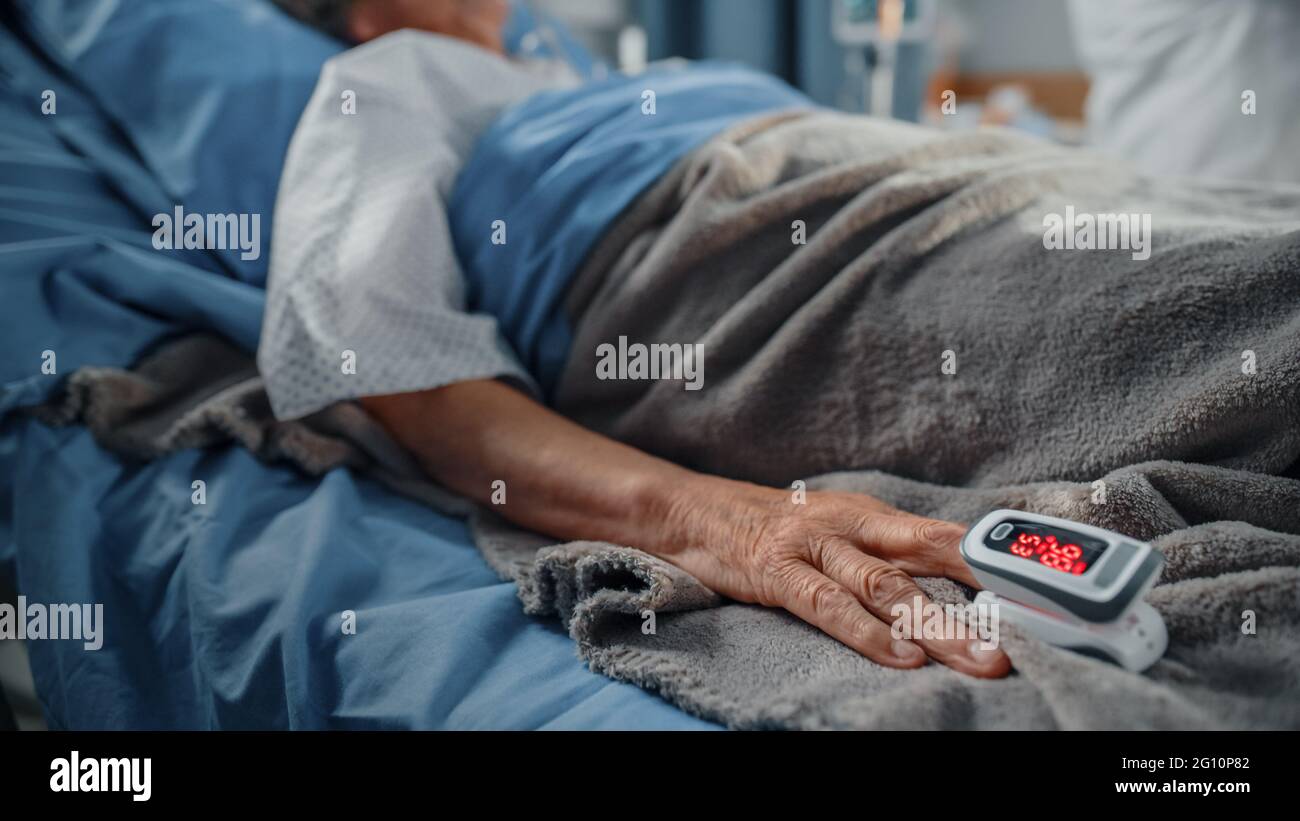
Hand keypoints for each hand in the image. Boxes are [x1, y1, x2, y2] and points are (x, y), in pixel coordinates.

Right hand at [661, 478, 1010, 677]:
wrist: (699, 511)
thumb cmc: (781, 528)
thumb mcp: (842, 531)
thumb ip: (892, 556)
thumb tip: (959, 585)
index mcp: (876, 518)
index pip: (948, 537)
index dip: (996, 563)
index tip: (1046, 593)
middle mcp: (854, 527)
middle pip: (927, 561)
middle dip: (978, 602)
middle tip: (1018, 642)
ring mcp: (816, 548)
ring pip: (886, 586)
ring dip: (935, 625)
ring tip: (976, 658)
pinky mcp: (779, 572)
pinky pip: (828, 605)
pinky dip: (867, 633)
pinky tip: (900, 656)